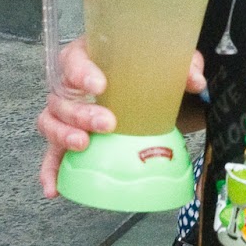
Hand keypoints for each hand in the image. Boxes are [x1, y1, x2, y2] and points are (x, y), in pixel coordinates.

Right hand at [36, 40, 205, 197]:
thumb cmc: (143, 67)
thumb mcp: (166, 60)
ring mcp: (66, 112)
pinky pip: (52, 155)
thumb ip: (183, 64)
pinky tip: (54, 188)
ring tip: (83, 145)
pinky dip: (50, 171)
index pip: (74, 59)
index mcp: (88, 56)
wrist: (141, 83)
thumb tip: (196, 80)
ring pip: (50, 122)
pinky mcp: (68, 138)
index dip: (81, 72)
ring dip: (63, 135)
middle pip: (61, 96)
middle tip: (108, 123)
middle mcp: (69, 84)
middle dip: (81, 112)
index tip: (100, 85)